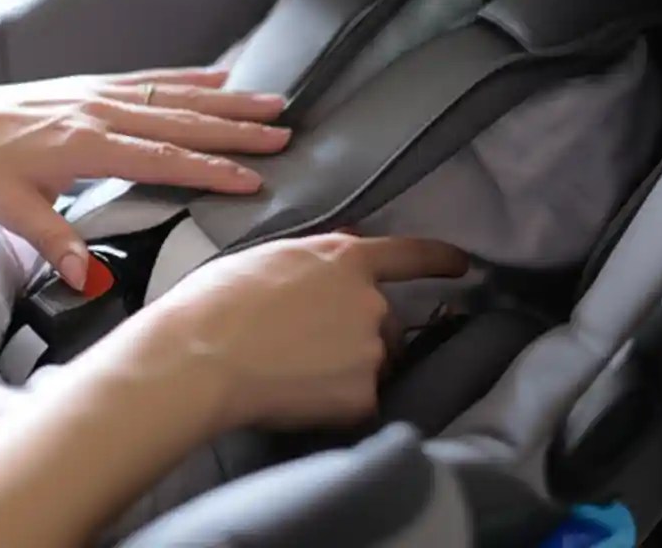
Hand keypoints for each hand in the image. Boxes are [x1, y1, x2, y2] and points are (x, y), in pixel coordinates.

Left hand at [0, 67, 288, 288]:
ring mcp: (100, 94)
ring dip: (226, 99)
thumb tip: (89, 279)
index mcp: (85, 146)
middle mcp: (100, 113)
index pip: (162, 159)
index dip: (209, 169)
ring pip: (175, 95)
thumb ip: (57, 243)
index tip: (250, 179)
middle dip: (236, 129)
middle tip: (283, 134)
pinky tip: (220, 75)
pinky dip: (188, 77)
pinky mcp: (95, 85)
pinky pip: (151, 78)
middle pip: (182, 122)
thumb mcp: (13, 212)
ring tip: (271, 100)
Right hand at [122, 234, 468, 430]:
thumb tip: (325, 269)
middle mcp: (370, 302)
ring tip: (292, 377)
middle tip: (306, 351)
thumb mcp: (266, 259)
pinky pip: (358, 404)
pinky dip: (335, 407)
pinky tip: (294, 399)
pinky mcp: (362, 395)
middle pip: (386, 324)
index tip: (462, 264)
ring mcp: (371, 350)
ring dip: (347, 372)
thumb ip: (309, 263)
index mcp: (343, 259)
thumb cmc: (214, 303)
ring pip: (371, 366)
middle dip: (360, 338)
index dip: (438, 258)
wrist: (198, 357)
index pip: (408, 254)